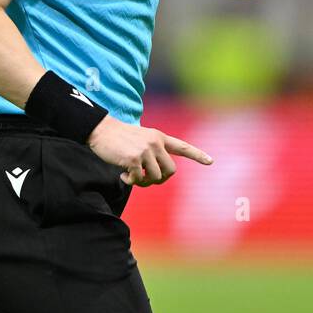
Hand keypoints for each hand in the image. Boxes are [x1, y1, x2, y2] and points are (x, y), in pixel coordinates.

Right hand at [86, 114, 212, 185]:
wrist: (101, 130)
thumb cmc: (119, 138)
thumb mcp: (141, 139)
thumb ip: (152, 152)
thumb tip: (157, 175)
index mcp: (159, 137)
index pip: (182, 147)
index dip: (197, 155)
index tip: (211, 162)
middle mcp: (156, 142)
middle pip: (171, 171)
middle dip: (159, 180)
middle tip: (145, 179)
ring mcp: (145, 150)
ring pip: (156, 177)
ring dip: (144, 182)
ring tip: (131, 176)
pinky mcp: (133, 159)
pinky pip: (138, 180)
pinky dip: (130, 182)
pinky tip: (122, 175)